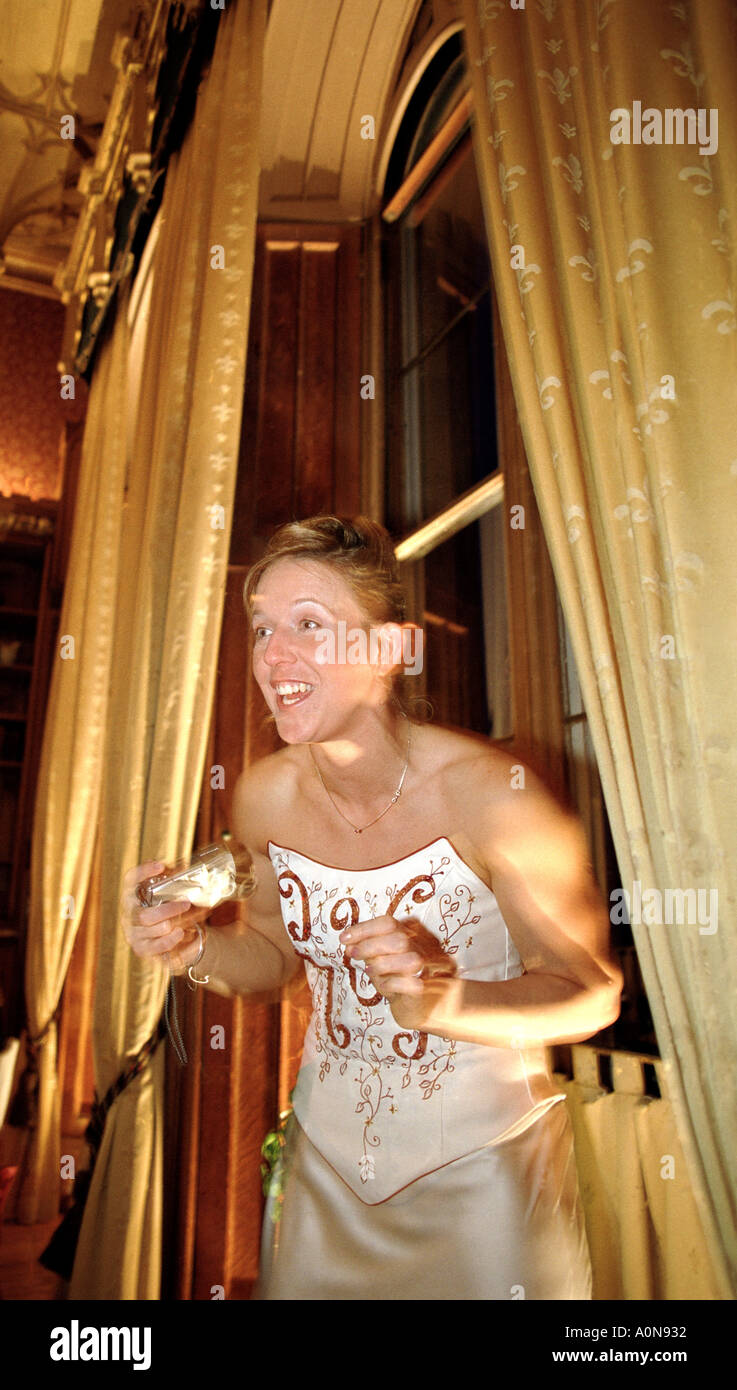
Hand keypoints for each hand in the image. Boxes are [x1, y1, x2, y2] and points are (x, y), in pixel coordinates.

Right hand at [120, 861, 211, 974]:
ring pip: (153, 931)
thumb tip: (184, 867)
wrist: (175, 938)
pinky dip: (173, 941)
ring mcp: (135, 935)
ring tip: (189, 922)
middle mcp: (129, 916)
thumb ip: (173, 879)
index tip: (161, 866)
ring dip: (174, 925)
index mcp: (132, 896)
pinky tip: (183, 934)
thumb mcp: (169, 893)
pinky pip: (159, 948)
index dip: (143, 872)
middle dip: (168, 910)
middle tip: (186, 904)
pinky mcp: (144, 951)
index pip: (130, 880)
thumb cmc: (169, 910)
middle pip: (143, 915)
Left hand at [339, 915, 456, 1025]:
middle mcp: (421, 947)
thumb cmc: (393, 975)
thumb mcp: (378, 957)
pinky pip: (412, 983)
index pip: (388, 923)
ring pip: (409, 958)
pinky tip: (384, 985)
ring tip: (368, 970)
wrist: (411, 1003)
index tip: (344, 938)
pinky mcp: (423, 987)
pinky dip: (393, 983)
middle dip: (370, 945)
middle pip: (399, 938)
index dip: (364, 929)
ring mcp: (425, 967)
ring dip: (382, 963)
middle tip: (352, 954)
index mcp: (409, 933)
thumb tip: (348, 943)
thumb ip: (366, 947)